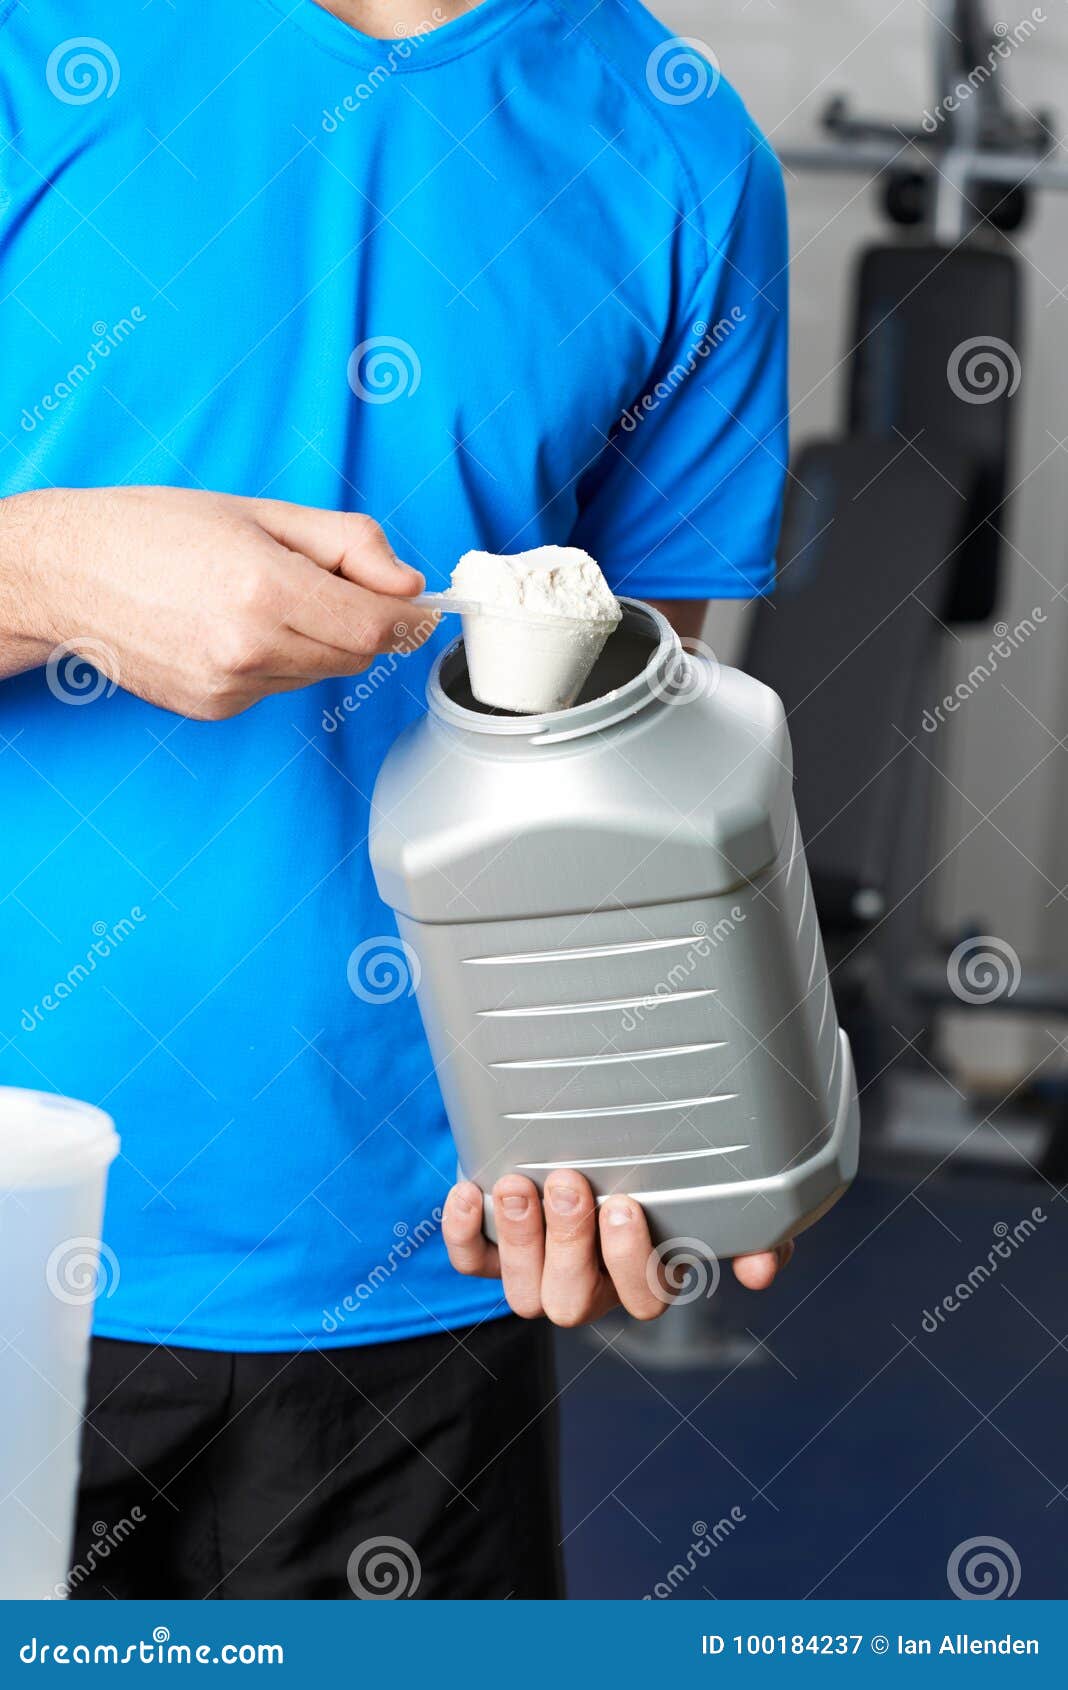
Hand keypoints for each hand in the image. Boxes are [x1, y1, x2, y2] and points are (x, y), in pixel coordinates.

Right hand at [0, 485, 432, 716]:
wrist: (70, 573)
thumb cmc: (156, 530)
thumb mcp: (261, 513)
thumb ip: (347, 546)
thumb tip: (408, 584)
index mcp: (265, 589)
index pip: (374, 626)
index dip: (405, 617)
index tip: (417, 606)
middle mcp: (248, 647)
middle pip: (354, 655)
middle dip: (359, 622)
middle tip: (326, 582)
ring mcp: (229, 686)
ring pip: (318, 673)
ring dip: (315, 640)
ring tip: (261, 597)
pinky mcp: (214, 709)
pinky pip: (278, 686)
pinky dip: (277, 659)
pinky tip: (231, 626)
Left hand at [442, 1171, 793, 1326]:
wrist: (591, 1131)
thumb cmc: (664, 1170)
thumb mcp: (714, 1193)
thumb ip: (749, 1227)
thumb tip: (762, 1268)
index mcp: (644, 1275)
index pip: (644, 1297)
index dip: (631, 1261)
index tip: (627, 1204)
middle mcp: (590, 1285)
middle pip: (573, 1303)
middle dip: (569, 1245)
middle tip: (569, 1184)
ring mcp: (538, 1272)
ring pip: (521, 1292)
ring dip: (519, 1239)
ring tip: (521, 1184)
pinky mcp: (491, 1250)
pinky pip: (471, 1264)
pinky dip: (464, 1233)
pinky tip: (469, 1190)